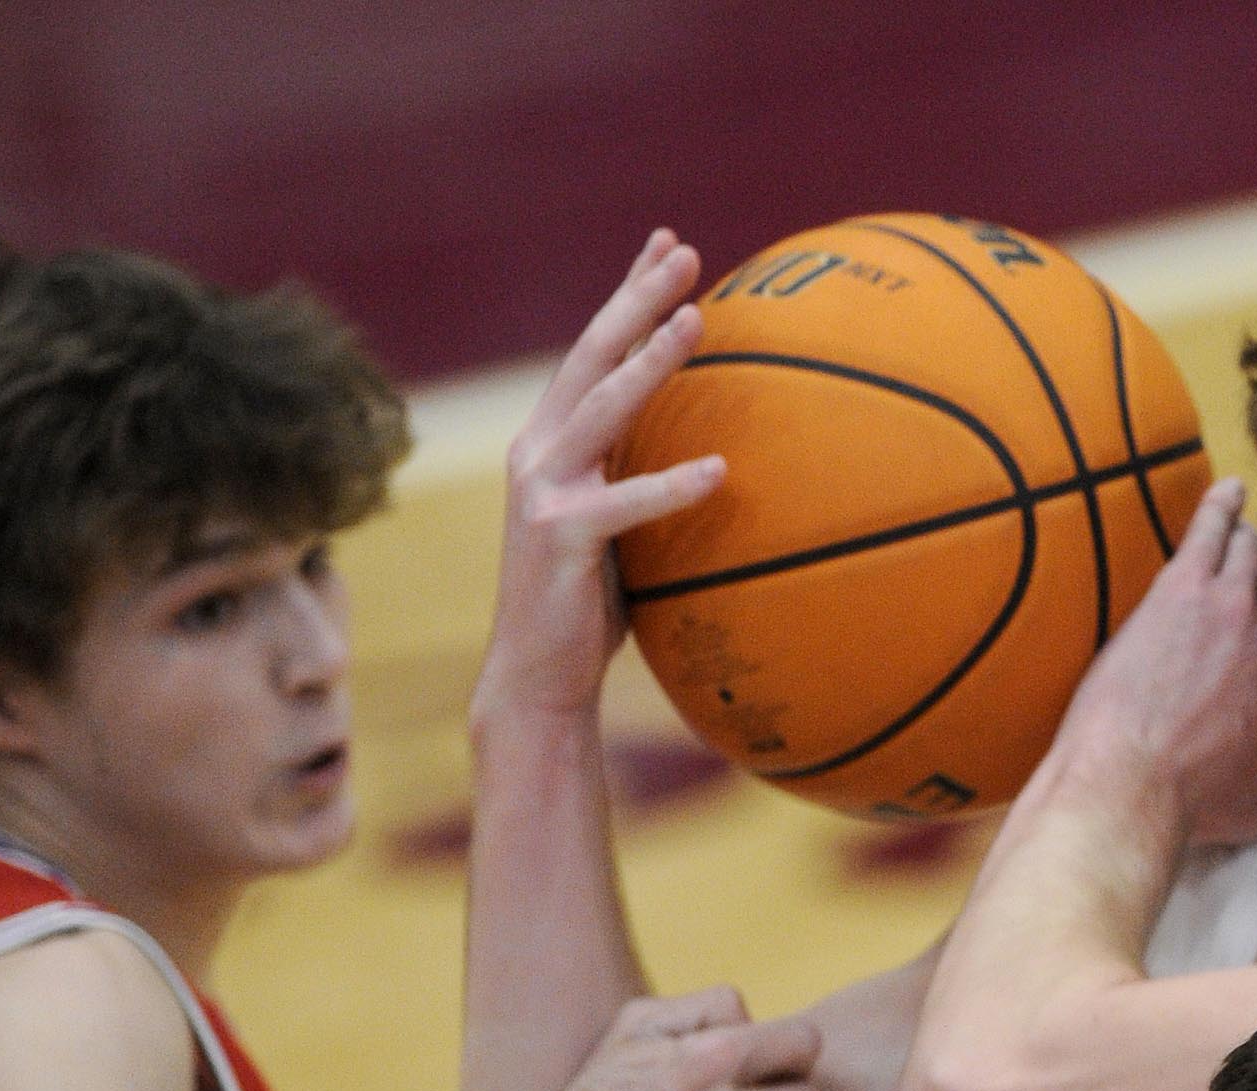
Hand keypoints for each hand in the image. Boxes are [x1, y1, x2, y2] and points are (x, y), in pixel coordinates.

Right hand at [474, 231, 723, 725]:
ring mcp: (543, 492)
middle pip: (592, 358)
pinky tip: (719, 470)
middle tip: (685, 254)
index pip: (594, 354)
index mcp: (552, 443)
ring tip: (696, 321)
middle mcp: (538, 453)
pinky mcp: (560, 540)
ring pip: (602, 409)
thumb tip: (708, 451)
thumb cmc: (584, 608)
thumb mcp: (615, 528)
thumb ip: (637, 480)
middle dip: (637, 300)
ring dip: (650, 362)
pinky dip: (672, 487)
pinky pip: (625, 506)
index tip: (668, 246)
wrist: (537, 678)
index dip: (629, 297)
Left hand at [1046, 478, 1256, 845]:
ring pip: (1249, 553)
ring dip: (1239, 553)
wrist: (1127, 786)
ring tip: (1227, 548)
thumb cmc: (1187, 807)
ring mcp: (1234, 604)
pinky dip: (1220, 504)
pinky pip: (1211, 528)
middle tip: (1227, 619)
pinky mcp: (1184, 587)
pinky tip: (1225, 490)